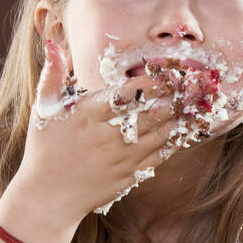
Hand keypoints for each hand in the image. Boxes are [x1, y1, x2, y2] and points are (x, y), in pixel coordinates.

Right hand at [17, 39, 182, 223]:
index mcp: (88, 116)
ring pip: (159, 136)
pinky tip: (186, 129)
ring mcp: (122, 159)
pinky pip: (158, 157)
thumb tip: (54, 45)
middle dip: (176, 98)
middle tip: (198, 84)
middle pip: (150, 115)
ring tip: (199, 103)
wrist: (48, 197)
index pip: (125, 95)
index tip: (168, 73)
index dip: (150, 84)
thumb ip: (52, 75)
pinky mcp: (129, 176)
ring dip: (180, 118)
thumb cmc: (45, 149)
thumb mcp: (43, 110)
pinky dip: (174, 142)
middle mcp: (108, 138)